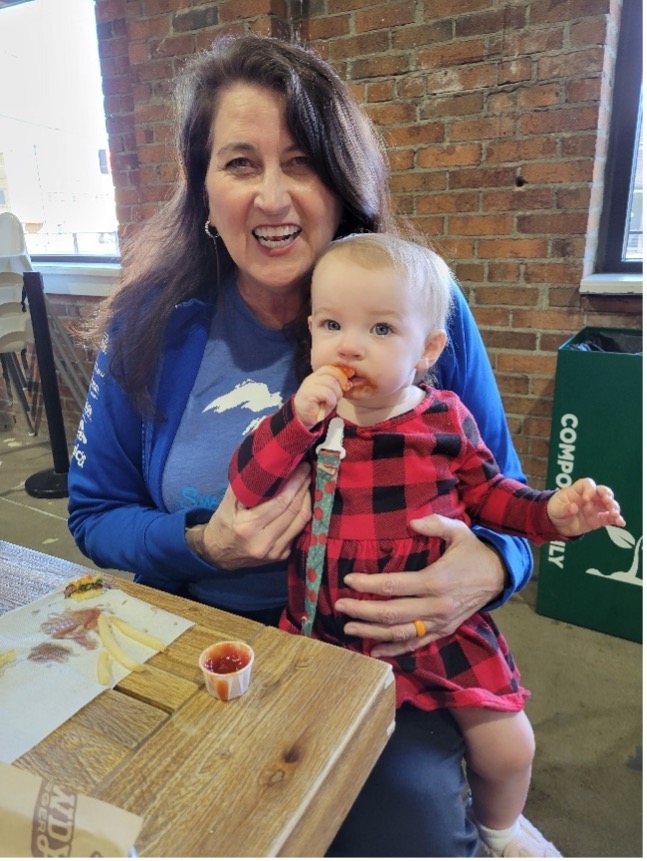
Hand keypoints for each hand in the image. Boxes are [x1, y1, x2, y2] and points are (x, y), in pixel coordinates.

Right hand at [195, 463, 311, 567]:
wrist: (218, 555)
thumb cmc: (223, 524)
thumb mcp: (227, 503)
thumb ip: (244, 485)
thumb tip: (263, 463)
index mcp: (248, 527)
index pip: (281, 502)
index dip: (295, 483)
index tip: (302, 467)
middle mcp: (264, 542)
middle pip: (294, 511)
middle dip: (303, 488)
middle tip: (307, 471)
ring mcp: (275, 552)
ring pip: (301, 522)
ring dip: (307, 500)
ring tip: (307, 483)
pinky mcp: (282, 556)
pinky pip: (298, 531)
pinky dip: (302, 514)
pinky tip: (302, 501)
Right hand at [293, 365, 351, 427]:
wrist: (303, 419)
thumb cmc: (318, 407)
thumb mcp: (329, 393)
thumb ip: (336, 385)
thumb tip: (349, 381)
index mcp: (316, 376)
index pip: (330, 368)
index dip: (341, 373)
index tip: (348, 382)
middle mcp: (312, 378)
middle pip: (332, 374)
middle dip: (340, 385)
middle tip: (339, 396)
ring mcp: (309, 385)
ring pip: (331, 383)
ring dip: (336, 395)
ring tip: (331, 402)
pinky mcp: (308, 394)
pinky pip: (327, 394)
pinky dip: (331, 402)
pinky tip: (326, 406)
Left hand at [334, 514, 505, 657]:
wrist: (500, 576)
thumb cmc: (474, 551)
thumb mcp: (459, 531)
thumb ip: (435, 524)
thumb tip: (411, 521)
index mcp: (436, 581)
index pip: (394, 585)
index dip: (369, 583)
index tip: (348, 579)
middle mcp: (436, 606)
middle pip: (391, 613)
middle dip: (362, 610)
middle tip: (340, 606)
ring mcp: (440, 623)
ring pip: (400, 633)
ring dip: (372, 633)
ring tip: (349, 627)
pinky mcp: (443, 632)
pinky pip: (416, 644)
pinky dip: (394, 650)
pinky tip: (374, 650)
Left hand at [548, 478, 624, 535]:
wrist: (557, 525)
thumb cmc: (555, 511)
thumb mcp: (556, 509)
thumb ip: (564, 509)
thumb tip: (573, 508)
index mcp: (577, 490)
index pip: (587, 484)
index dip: (589, 489)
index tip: (586, 499)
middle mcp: (589, 497)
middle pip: (602, 492)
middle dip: (607, 496)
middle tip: (607, 502)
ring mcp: (595, 508)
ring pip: (609, 504)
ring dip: (614, 507)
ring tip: (614, 514)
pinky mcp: (598, 519)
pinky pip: (609, 518)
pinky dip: (616, 519)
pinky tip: (620, 522)